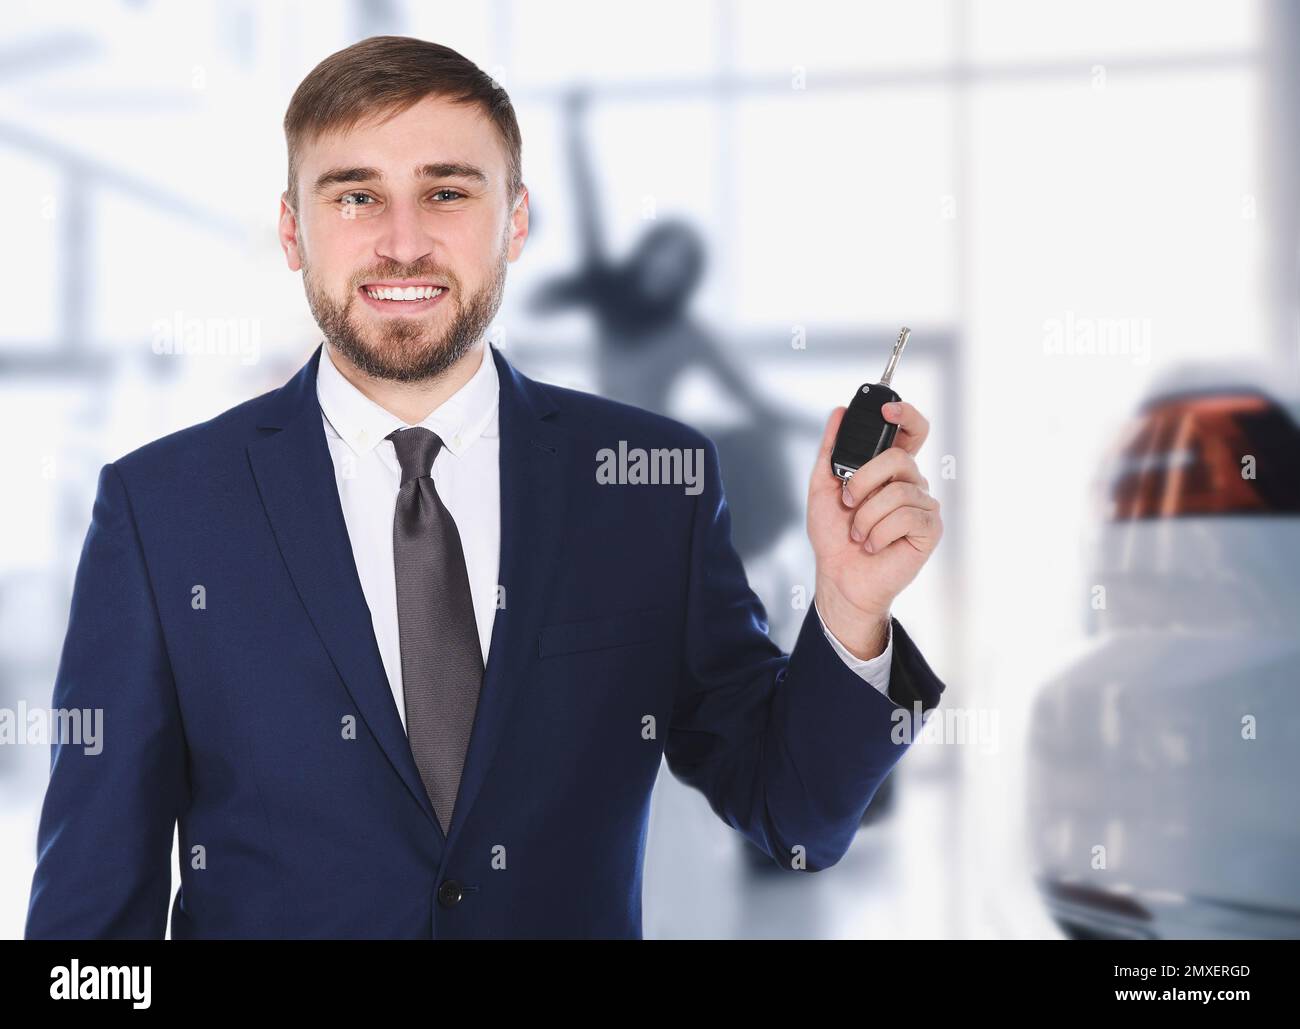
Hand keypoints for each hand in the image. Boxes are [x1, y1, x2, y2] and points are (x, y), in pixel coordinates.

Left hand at [806, 401, 942, 656]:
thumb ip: (831, 451)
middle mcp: (911, 483)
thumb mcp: (822, 487)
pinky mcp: (929, 529)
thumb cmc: (834, 536)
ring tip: (859, 534)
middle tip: (848, 503)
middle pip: (899, 458)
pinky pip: (906, 516)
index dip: (905, 415)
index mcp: (889, 470)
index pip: (911, 432)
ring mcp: (923, 506)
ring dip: (866, 516)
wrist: (839, 578)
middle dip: (864, 481)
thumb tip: (838, 413)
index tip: (885, 410)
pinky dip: (879, 533)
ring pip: (898, 491)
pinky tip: (874, 545)